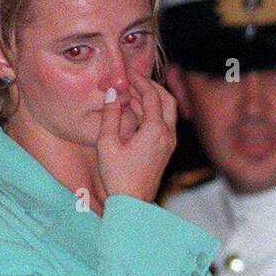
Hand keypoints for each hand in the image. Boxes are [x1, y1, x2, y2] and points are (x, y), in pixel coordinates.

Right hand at [97, 72, 176, 201]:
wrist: (132, 203)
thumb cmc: (118, 176)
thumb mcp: (107, 143)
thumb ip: (110, 114)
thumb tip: (111, 93)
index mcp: (156, 130)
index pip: (151, 95)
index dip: (139, 80)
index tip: (127, 71)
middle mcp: (168, 135)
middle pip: (167, 99)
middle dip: (151, 86)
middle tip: (133, 79)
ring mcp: (169, 143)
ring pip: (167, 112)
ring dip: (152, 99)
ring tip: (129, 94)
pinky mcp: (165, 151)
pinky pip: (163, 123)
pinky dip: (152, 112)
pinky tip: (134, 113)